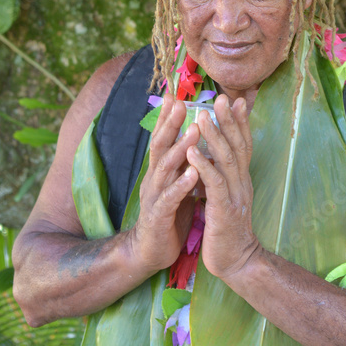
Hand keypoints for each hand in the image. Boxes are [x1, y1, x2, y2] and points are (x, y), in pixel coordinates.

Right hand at [127, 93, 200, 275]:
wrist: (151, 251)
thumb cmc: (169, 215)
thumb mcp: (176, 184)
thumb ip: (182, 163)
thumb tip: (193, 140)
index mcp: (160, 171)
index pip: (163, 139)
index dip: (168, 118)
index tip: (176, 95)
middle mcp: (154, 178)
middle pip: (160, 146)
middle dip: (170, 124)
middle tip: (181, 103)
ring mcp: (154, 196)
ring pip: (165, 168)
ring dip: (180, 148)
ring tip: (194, 131)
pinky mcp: (159, 216)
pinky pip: (170, 198)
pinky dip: (181, 185)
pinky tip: (193, 174)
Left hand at [186, 95, 261, 280]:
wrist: (236, 262)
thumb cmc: (227, 229)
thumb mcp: (227, 197)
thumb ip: (224, 176)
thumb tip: (217, 155)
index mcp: (241, 179)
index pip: (243, 144)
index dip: (239, 122)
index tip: (234, 100)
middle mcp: (242, 182)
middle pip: (238, 145)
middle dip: (229, 120)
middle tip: (220, 98)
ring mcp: (235, 195)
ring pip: (226, 159)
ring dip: (214, 136)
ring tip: (201, 116)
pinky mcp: (224, 210)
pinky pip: (214, 183)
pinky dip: (203, 165)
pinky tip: (192, 151)